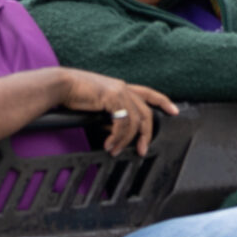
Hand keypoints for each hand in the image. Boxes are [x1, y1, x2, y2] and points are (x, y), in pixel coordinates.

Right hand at [59, 70, 178, 155]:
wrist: (61, 85)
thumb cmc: (75, 95)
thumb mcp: (97, 107)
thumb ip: (110, 118)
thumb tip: (117, 134)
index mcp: (121, 88)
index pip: (148, 93)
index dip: (163, 101)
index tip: (174, 111)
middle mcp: (123, 88)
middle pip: (145, 113)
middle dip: (146, 135)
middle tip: (142, 150)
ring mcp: (119, 91)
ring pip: (134, 122)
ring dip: (125, 141)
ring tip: (115, 150)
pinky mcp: (112, 97)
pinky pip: (122, 123)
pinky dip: (117, 137)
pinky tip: (109, 144)